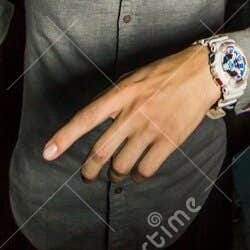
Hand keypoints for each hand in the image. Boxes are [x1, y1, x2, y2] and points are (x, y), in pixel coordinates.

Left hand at [43, 43, 217, 181]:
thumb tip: (99, 121)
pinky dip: (137, 176)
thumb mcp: (134, 78)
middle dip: (88, 170)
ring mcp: (151, 128)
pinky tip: (137, 172)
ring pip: (121, 165)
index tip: (48, 153)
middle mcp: (133, 112)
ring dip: (114, 175)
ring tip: (115, 174)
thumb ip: (116, 99)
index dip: (64, 137)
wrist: (202, 73)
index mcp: (121, 94)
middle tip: (86, 176)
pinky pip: (145, 170)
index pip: (86, 118)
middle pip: (100, 151)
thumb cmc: (166, 73)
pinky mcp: (169, 140)